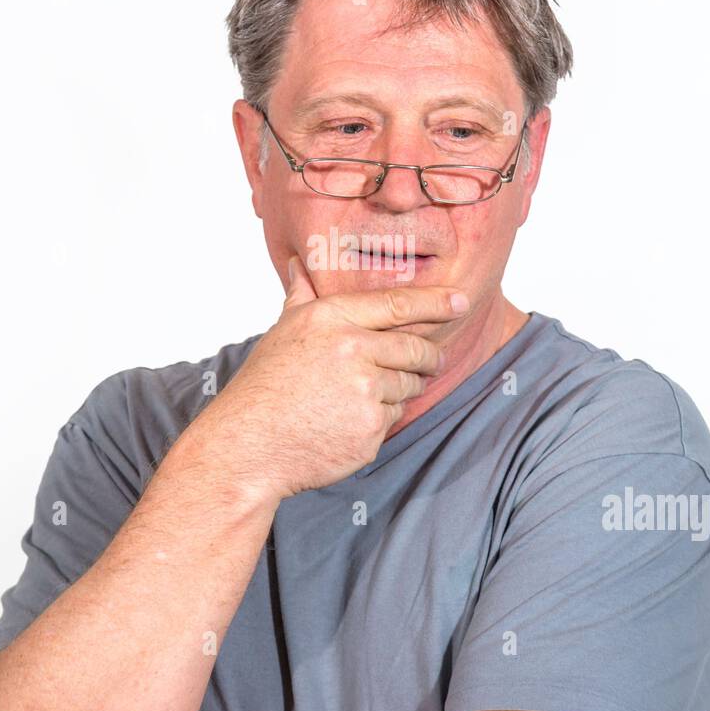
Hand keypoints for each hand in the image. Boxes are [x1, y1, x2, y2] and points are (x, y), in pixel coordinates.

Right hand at [183, 254, 468, 500]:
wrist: (248, 445)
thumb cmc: (264, 386)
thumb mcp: (283, 333)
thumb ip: (303, 298)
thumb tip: (301, 265)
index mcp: (331, 319)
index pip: (398, 304)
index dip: (435, 303)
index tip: (460, 301)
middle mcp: (352, 349)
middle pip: (415, 348)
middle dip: (429, 356)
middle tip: (432, 361)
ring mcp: (364, 391)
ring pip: (408, 385)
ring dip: (397, 390)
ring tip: (359, 396)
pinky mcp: (371, 429)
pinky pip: (394, 417)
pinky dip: (379, 419)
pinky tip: (347, 421)